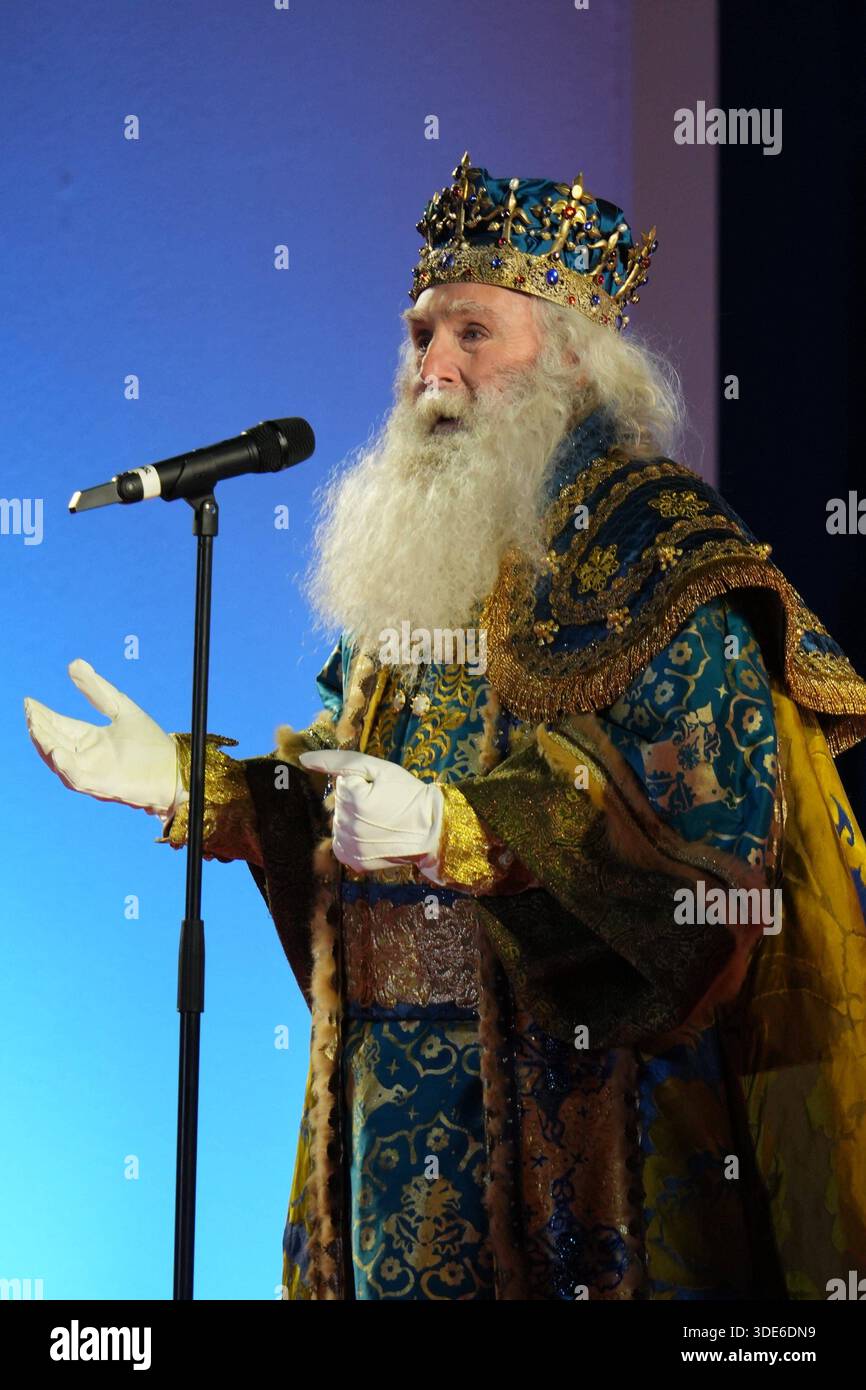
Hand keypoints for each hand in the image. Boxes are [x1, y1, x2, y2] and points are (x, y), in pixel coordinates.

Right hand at [23, 658, 183, 817]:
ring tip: (35, 725)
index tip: (29, 701)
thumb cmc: (151, 743)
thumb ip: (97, 689)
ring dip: (45, 744)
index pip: (60, 726)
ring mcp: (92, 772)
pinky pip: (77, 777)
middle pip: (55, 741)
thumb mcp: (121, 708)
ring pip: (59, 760)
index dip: (43, 715)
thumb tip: (73, 663)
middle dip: (39, 726)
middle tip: (30, 710)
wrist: (176, 768)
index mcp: (91, 739)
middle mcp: (87, 757)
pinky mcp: (102, 786)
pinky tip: (57, 751)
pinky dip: (66, 766)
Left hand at [298, 749, 443, 873]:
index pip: (342, 782)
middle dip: (357, 801)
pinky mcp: (354, 862)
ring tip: (381, 822)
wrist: (432, 829)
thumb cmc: (408, 794)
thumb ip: (340, 761)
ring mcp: (350, 846)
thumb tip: (304, 758)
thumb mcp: (380, 769)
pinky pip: (340, 843)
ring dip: (354, 819)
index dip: (363, 783)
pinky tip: (372, 835)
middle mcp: (347, 824)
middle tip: (384, 805)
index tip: (383, 790)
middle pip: (339, 803)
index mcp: (353, 798)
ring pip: (339, 822)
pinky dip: (352, 838)